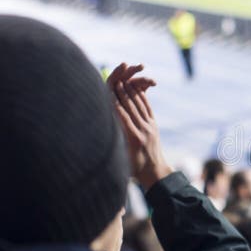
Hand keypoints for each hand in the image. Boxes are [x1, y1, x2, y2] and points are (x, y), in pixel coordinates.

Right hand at [107, 63, 170, 189]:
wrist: (156, 173)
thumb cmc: (134, 172)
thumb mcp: (120, 162)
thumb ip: (111, 149)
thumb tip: (94, 140)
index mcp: (132, 138)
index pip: (121, 114)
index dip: (113, 100)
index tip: (107, 88)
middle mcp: (142, 129)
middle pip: (130, 105)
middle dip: (121, 91)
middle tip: (114, 77)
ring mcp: (150, 126)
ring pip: (139, 104)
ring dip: (130, 89)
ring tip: (122, 77)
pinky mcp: (154, 125)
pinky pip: (147, 107)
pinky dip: (140, 96)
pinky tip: (134, 86)